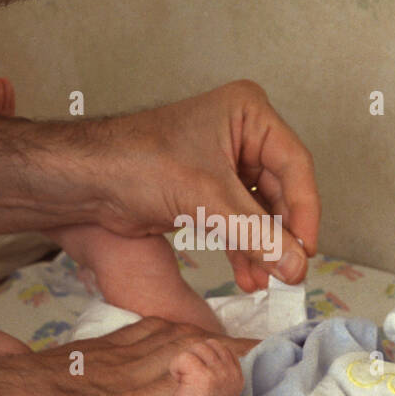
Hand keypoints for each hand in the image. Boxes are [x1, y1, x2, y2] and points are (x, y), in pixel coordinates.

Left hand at [95, 81, 318, 292]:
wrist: (87, 181)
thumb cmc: (136, 163)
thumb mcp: (206, 198)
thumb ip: (255, 234)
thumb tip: (296, 265)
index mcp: (248, 114)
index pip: (294, 165)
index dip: (304, 211)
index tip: (307, 250)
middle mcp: (242, 134)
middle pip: (280, 191)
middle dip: (281, 235)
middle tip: (290, 271)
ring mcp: (226, 163)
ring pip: (260, 211)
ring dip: (264, 247)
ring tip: (268, 281)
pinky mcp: (209, 190)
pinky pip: (240, 222)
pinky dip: (244, 248)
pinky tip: (250, 277)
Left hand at [169, 340, 245, 395]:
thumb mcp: (220, 387)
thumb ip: (218, 369)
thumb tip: (202, 349)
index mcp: (236, 374)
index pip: (221, 347)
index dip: (205, 357)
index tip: (199, 377)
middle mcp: (230, 371)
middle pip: (207, 344)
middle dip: (194, 358)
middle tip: (190, 379)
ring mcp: (217, 372)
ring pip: (195, 348)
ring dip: (185, 363)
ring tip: (186, 382)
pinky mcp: (201, 374)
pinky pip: (183, 357)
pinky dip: (176, 368)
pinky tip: (180, 383)